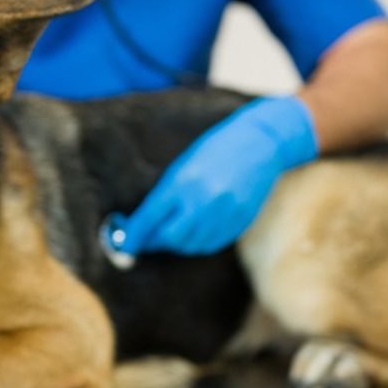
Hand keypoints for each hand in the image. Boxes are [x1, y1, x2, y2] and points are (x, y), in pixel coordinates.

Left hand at [114, 95, 318, 255]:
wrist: (262, 143)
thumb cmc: (216, 149)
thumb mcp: (185, 164)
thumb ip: (166, 194)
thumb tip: (145, 222)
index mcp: (184, 182)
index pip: (151, 217)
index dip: (135, 234)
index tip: (125, 244)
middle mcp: (204, 200)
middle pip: (170, 237)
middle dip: (153, 241)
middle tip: (145, 240)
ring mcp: (224, 214)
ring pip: (190, 244)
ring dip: (175, 245)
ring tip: (168, 236)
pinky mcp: (239, 222)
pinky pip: (211, 244)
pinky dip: (196, 244)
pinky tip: (191, 236)